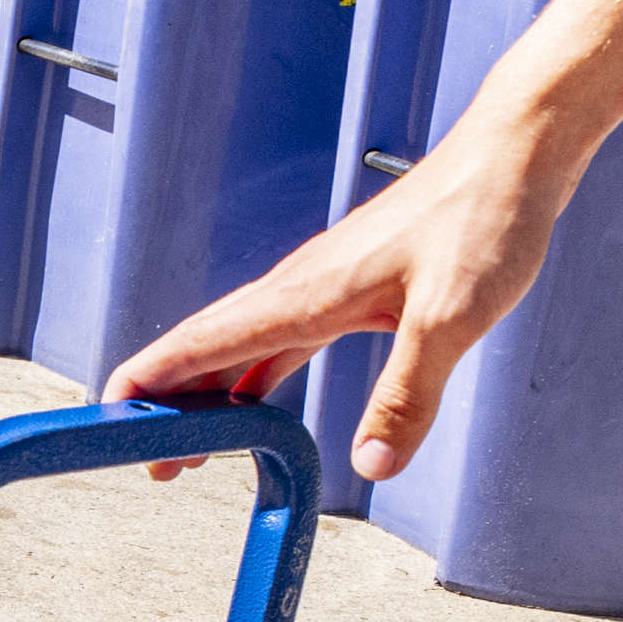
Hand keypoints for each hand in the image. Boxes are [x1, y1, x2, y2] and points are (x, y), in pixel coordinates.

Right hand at [99, 100, 591, 484]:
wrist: (517, 154)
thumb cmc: (486, 222)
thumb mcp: (452, 320)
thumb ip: (407, 396)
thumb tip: (369, 467)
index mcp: (307, 293)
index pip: (205, 342)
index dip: (152, 381)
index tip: (106, 416)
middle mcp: (301, 286)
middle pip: (208, 348)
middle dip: (166, 403)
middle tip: (144, 461)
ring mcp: (324, 285)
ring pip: (241, 346)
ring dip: (207, 395)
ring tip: (185, 446)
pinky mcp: (353, 288)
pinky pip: (280, 340)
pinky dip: (252, 376)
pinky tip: (251, 402)